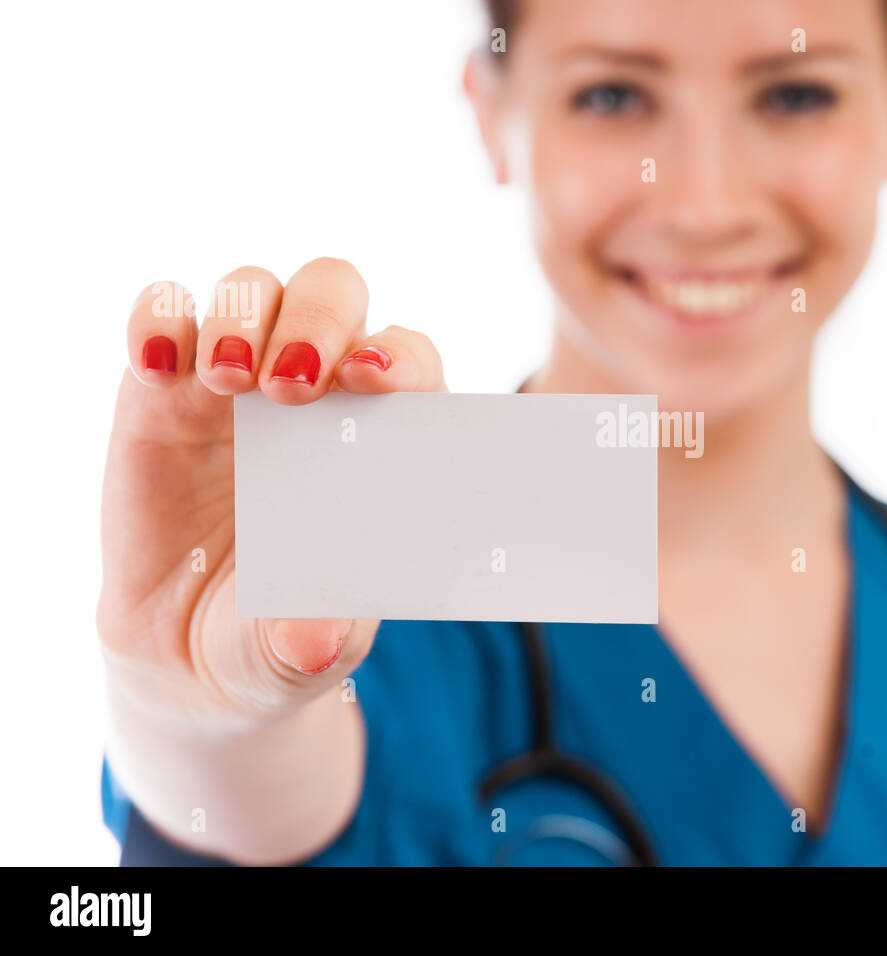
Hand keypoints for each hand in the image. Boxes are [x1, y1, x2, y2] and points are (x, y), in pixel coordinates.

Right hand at [98, 258, 445, 726]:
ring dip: (245, 318)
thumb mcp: (302, 647)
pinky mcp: (162, 388)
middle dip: (321, 322)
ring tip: (230, 382)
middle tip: (294, 384)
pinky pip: (163, 316)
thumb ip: (315, 634)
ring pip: (254, 291)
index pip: (410, 363)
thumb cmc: (281, 634)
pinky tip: (157, 365)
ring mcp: (239, 381)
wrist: (193, 652)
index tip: (377, 383)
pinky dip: (157, 320)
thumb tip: (319, 635)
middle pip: (335, 295)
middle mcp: (317, 391)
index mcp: (379, 436)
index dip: (402, 359)